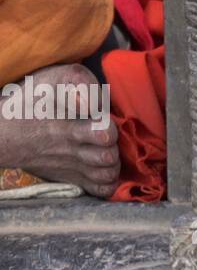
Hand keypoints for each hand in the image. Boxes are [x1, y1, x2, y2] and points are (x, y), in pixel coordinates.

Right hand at [0, 64, 120, 197]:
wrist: (5, 133)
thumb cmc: (32, 101)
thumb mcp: (51, 79)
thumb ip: (80, 82)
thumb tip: (94, 104)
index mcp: (68, 126)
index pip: (103, 132)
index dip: (107, 125)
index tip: (98, 117)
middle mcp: (72, 150)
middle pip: (109, 155)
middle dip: (113, 144)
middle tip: (104, 133)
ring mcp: (74, 167)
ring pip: (109, 173)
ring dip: (113, 162)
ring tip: (104, 149)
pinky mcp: (74, 180)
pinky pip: (102, 189)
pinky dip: (109, 181)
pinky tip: (103, 167)